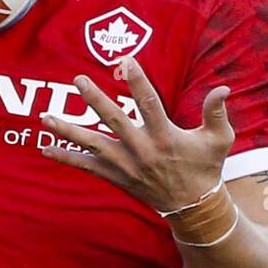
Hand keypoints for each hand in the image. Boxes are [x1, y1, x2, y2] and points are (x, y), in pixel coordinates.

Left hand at [38, 56, 234, 212]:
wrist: (192, 206)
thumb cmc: (205, 167)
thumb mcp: (218, 140)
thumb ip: (217, 113)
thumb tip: (222, 88)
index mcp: (166, 136)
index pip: (149, 103)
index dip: (138, 81)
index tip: (125, 60)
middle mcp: (142, 149)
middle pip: (114, 120)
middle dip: (95, 100)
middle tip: (78, 80)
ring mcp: (125, 164)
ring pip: (92, 144)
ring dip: (67, 130)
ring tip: (45, 117)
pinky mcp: (115, 176)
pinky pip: (86, 166)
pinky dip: (66, 157)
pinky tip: (45, 148)